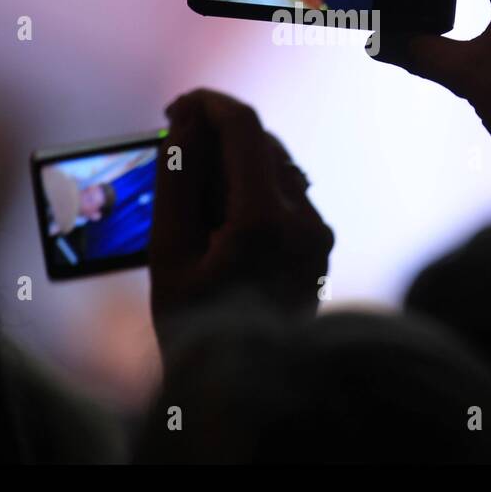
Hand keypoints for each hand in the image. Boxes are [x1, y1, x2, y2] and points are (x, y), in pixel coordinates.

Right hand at [149, 89, 332, 347]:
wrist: (246, 387)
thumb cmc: (196, 325)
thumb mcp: (168, 251)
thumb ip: (176, 179)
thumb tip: (184, 122)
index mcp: (264, 220)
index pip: (243, 126)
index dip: (207, 104)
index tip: (175, 107)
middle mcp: (304, 220)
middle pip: (261, 142)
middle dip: (217, 135)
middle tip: (174, 152)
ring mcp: (319, 234)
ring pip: (276, 165)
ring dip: (235, 160)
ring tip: (194, 193)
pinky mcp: (321, 244)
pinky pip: (287, 194)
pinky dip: (253, 188)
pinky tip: (222, 217)